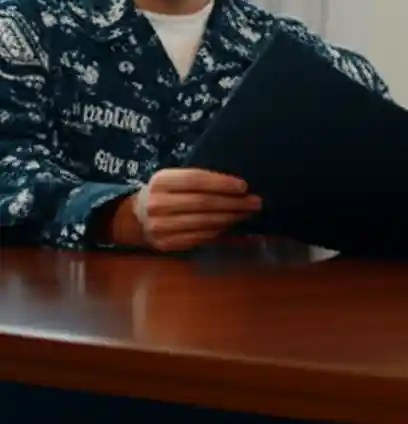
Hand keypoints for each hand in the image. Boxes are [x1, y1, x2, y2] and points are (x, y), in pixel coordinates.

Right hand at [110, 168, 261, 251]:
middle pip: (203, 203)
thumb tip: (238, 186)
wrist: (135, 218)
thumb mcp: (173, 179)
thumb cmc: (165, 193)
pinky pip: (200, 237)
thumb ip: (198, 180)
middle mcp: (157, 204)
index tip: (244, 186)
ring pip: (204, 222)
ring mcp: (160, 226)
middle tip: (255, 202)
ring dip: (231, 218)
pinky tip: (232, 224)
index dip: (222, 183)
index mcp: (161, 181)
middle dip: (234, 203)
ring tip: (248, 213)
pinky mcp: (166, 244)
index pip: (196, 180)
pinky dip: (220, 230)